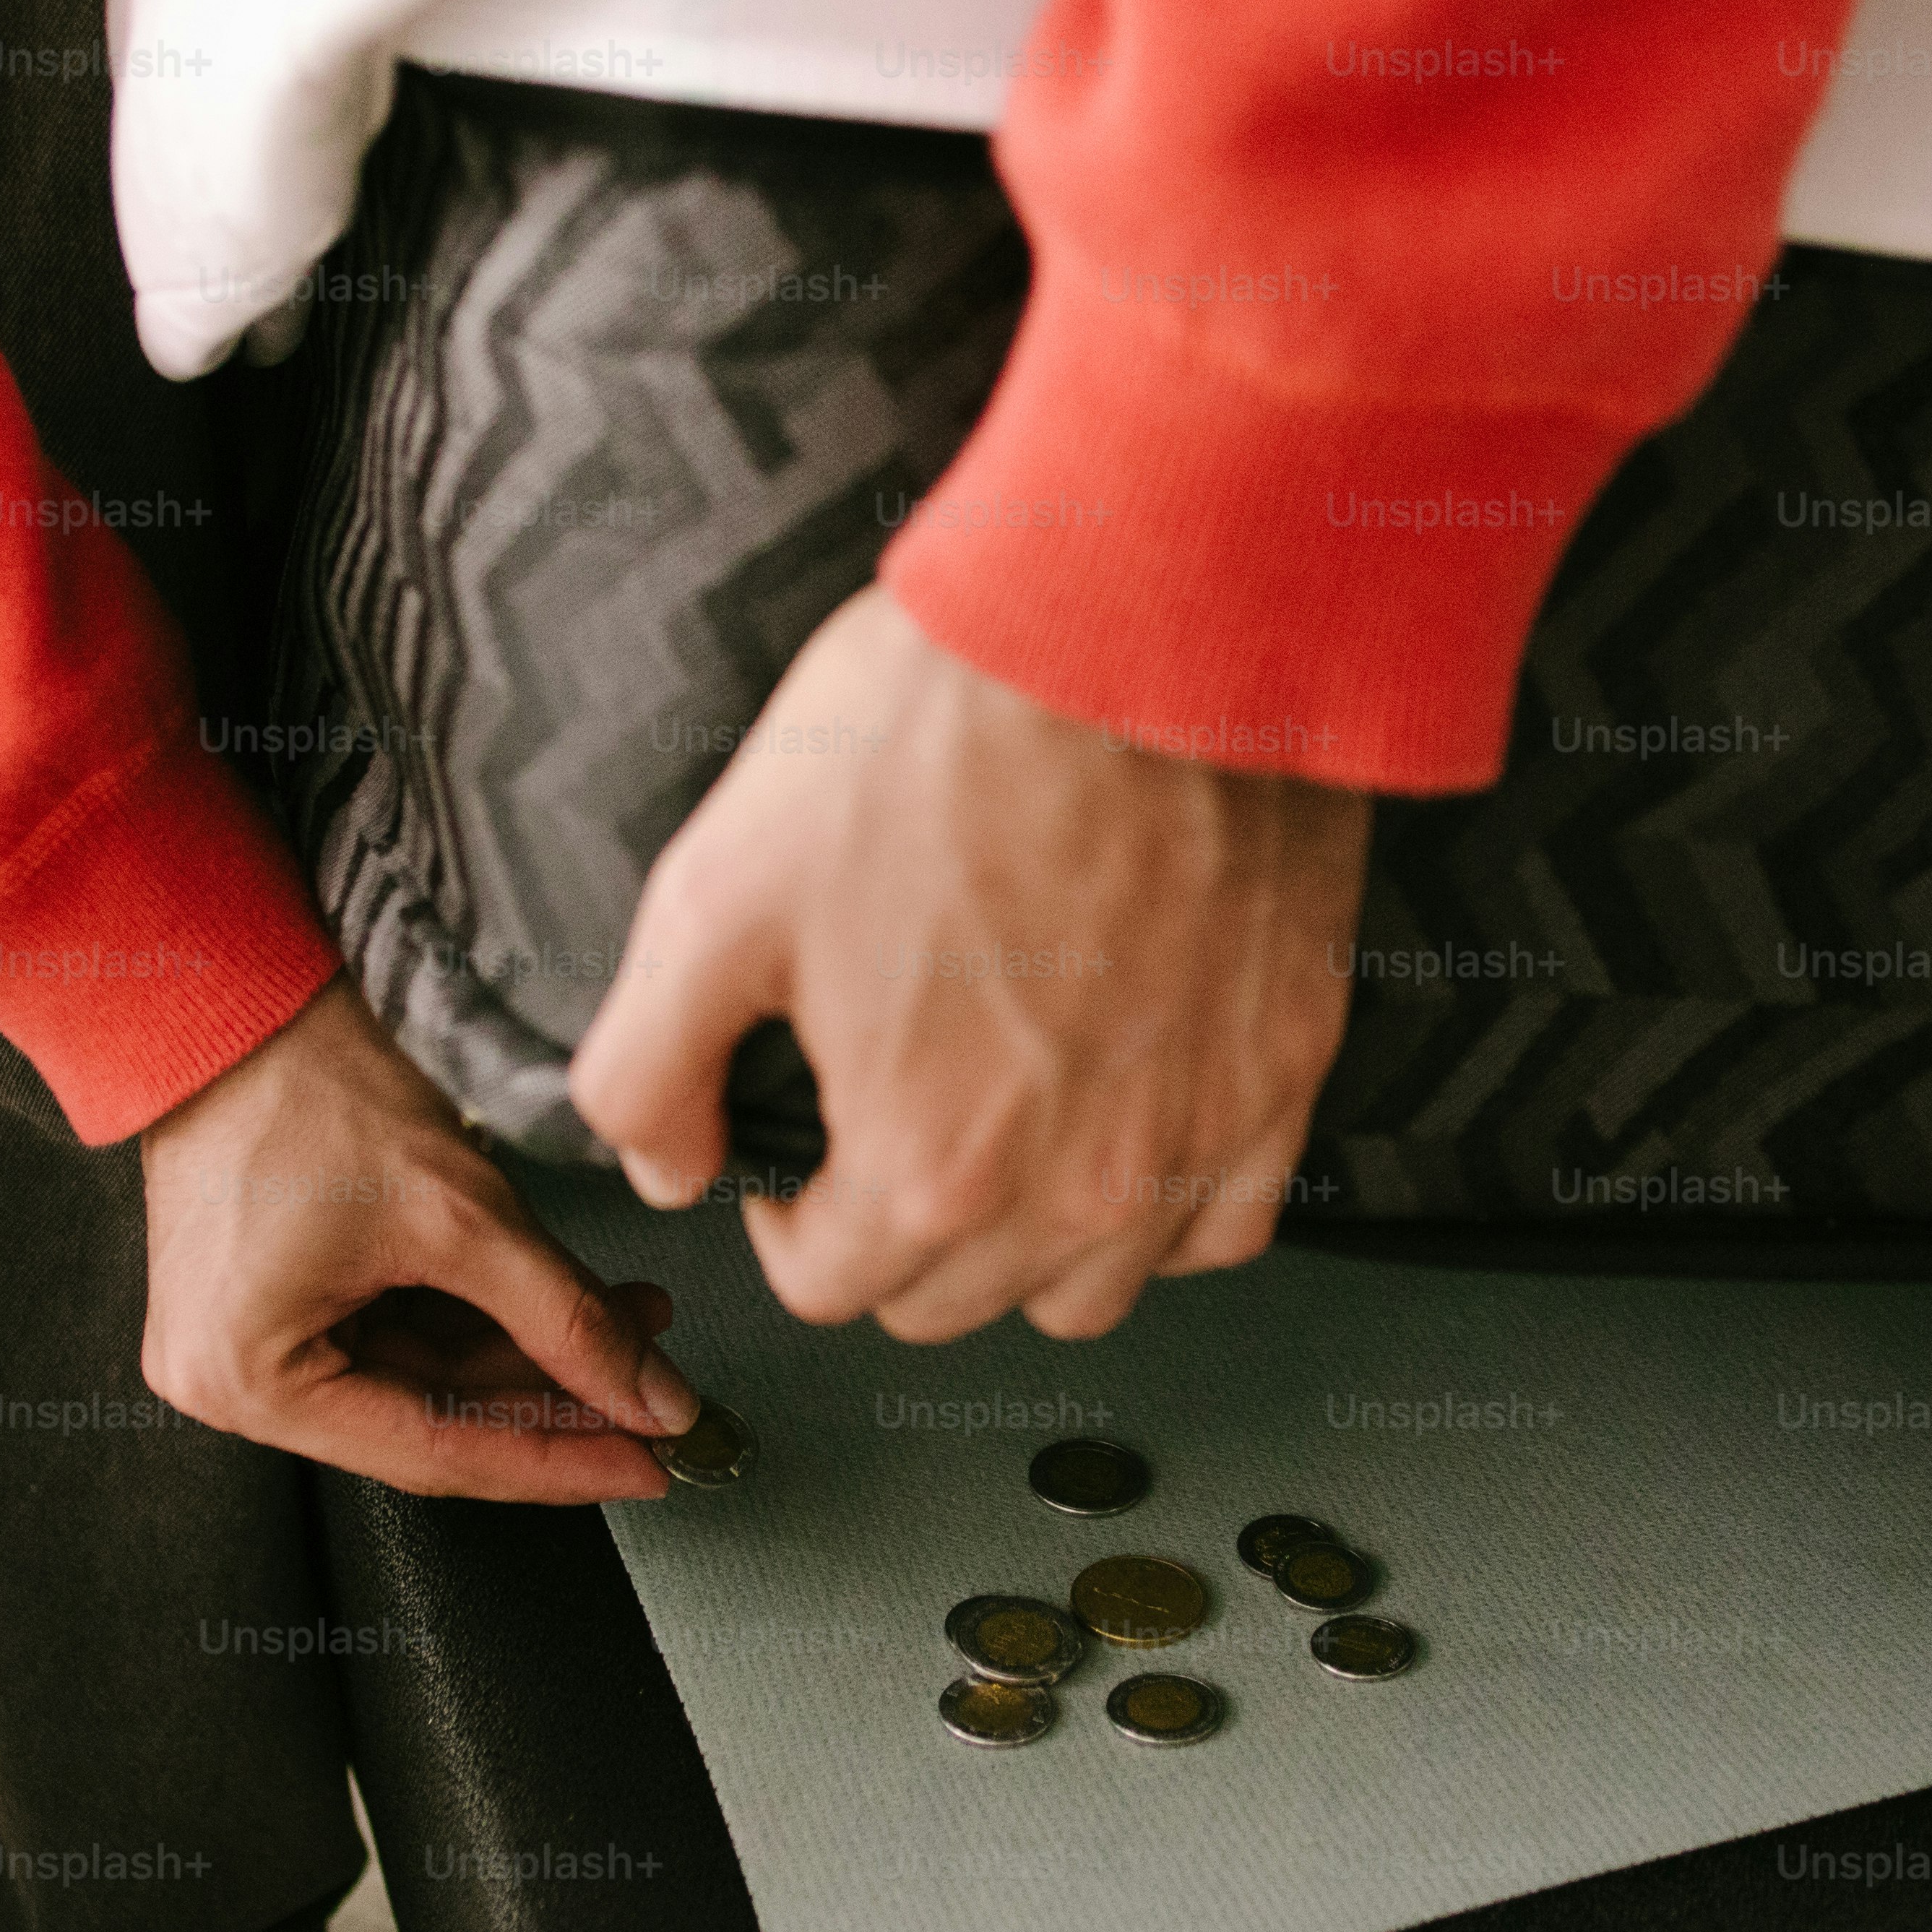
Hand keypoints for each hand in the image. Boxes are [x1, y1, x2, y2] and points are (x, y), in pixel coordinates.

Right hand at [139, 979, 700, 1500]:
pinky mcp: (276, 1299)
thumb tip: (650, 1400)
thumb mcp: (461, 1213)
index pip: (438, 1451)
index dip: (559, 1463)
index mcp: (250, 1379)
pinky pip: (396, 1332)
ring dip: (530, 1352)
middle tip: (654, 1396)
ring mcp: (250, 1339)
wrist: (236, 993)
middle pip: (434, 1420)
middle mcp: (232, 1379)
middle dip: (555, 1398)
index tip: (648, 1463)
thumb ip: (569, 1318)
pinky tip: (563, 1301)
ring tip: (628, 1323)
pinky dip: (480, 1317)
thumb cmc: (305, 1082)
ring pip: (427, 1377)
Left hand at [569, 586, 1369, 1342]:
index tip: (791, 1138)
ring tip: (993, 1122)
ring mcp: (1195, 1140)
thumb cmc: (933, 741)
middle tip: (878, 1110)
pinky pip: (1221, 1224)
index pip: (826, 1285)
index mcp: (930, 1169)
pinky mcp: (1280, 1075)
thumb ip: (651, 1067)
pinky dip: (1162, 1202)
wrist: (1141, 630)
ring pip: (1088, 1287)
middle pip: (951, 1301)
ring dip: (1026, 1239)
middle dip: (891, 1230)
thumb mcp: (715, 894)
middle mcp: (1078, 1193)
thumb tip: (665, 1168)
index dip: (784, 1212)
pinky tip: (1116, 1118)